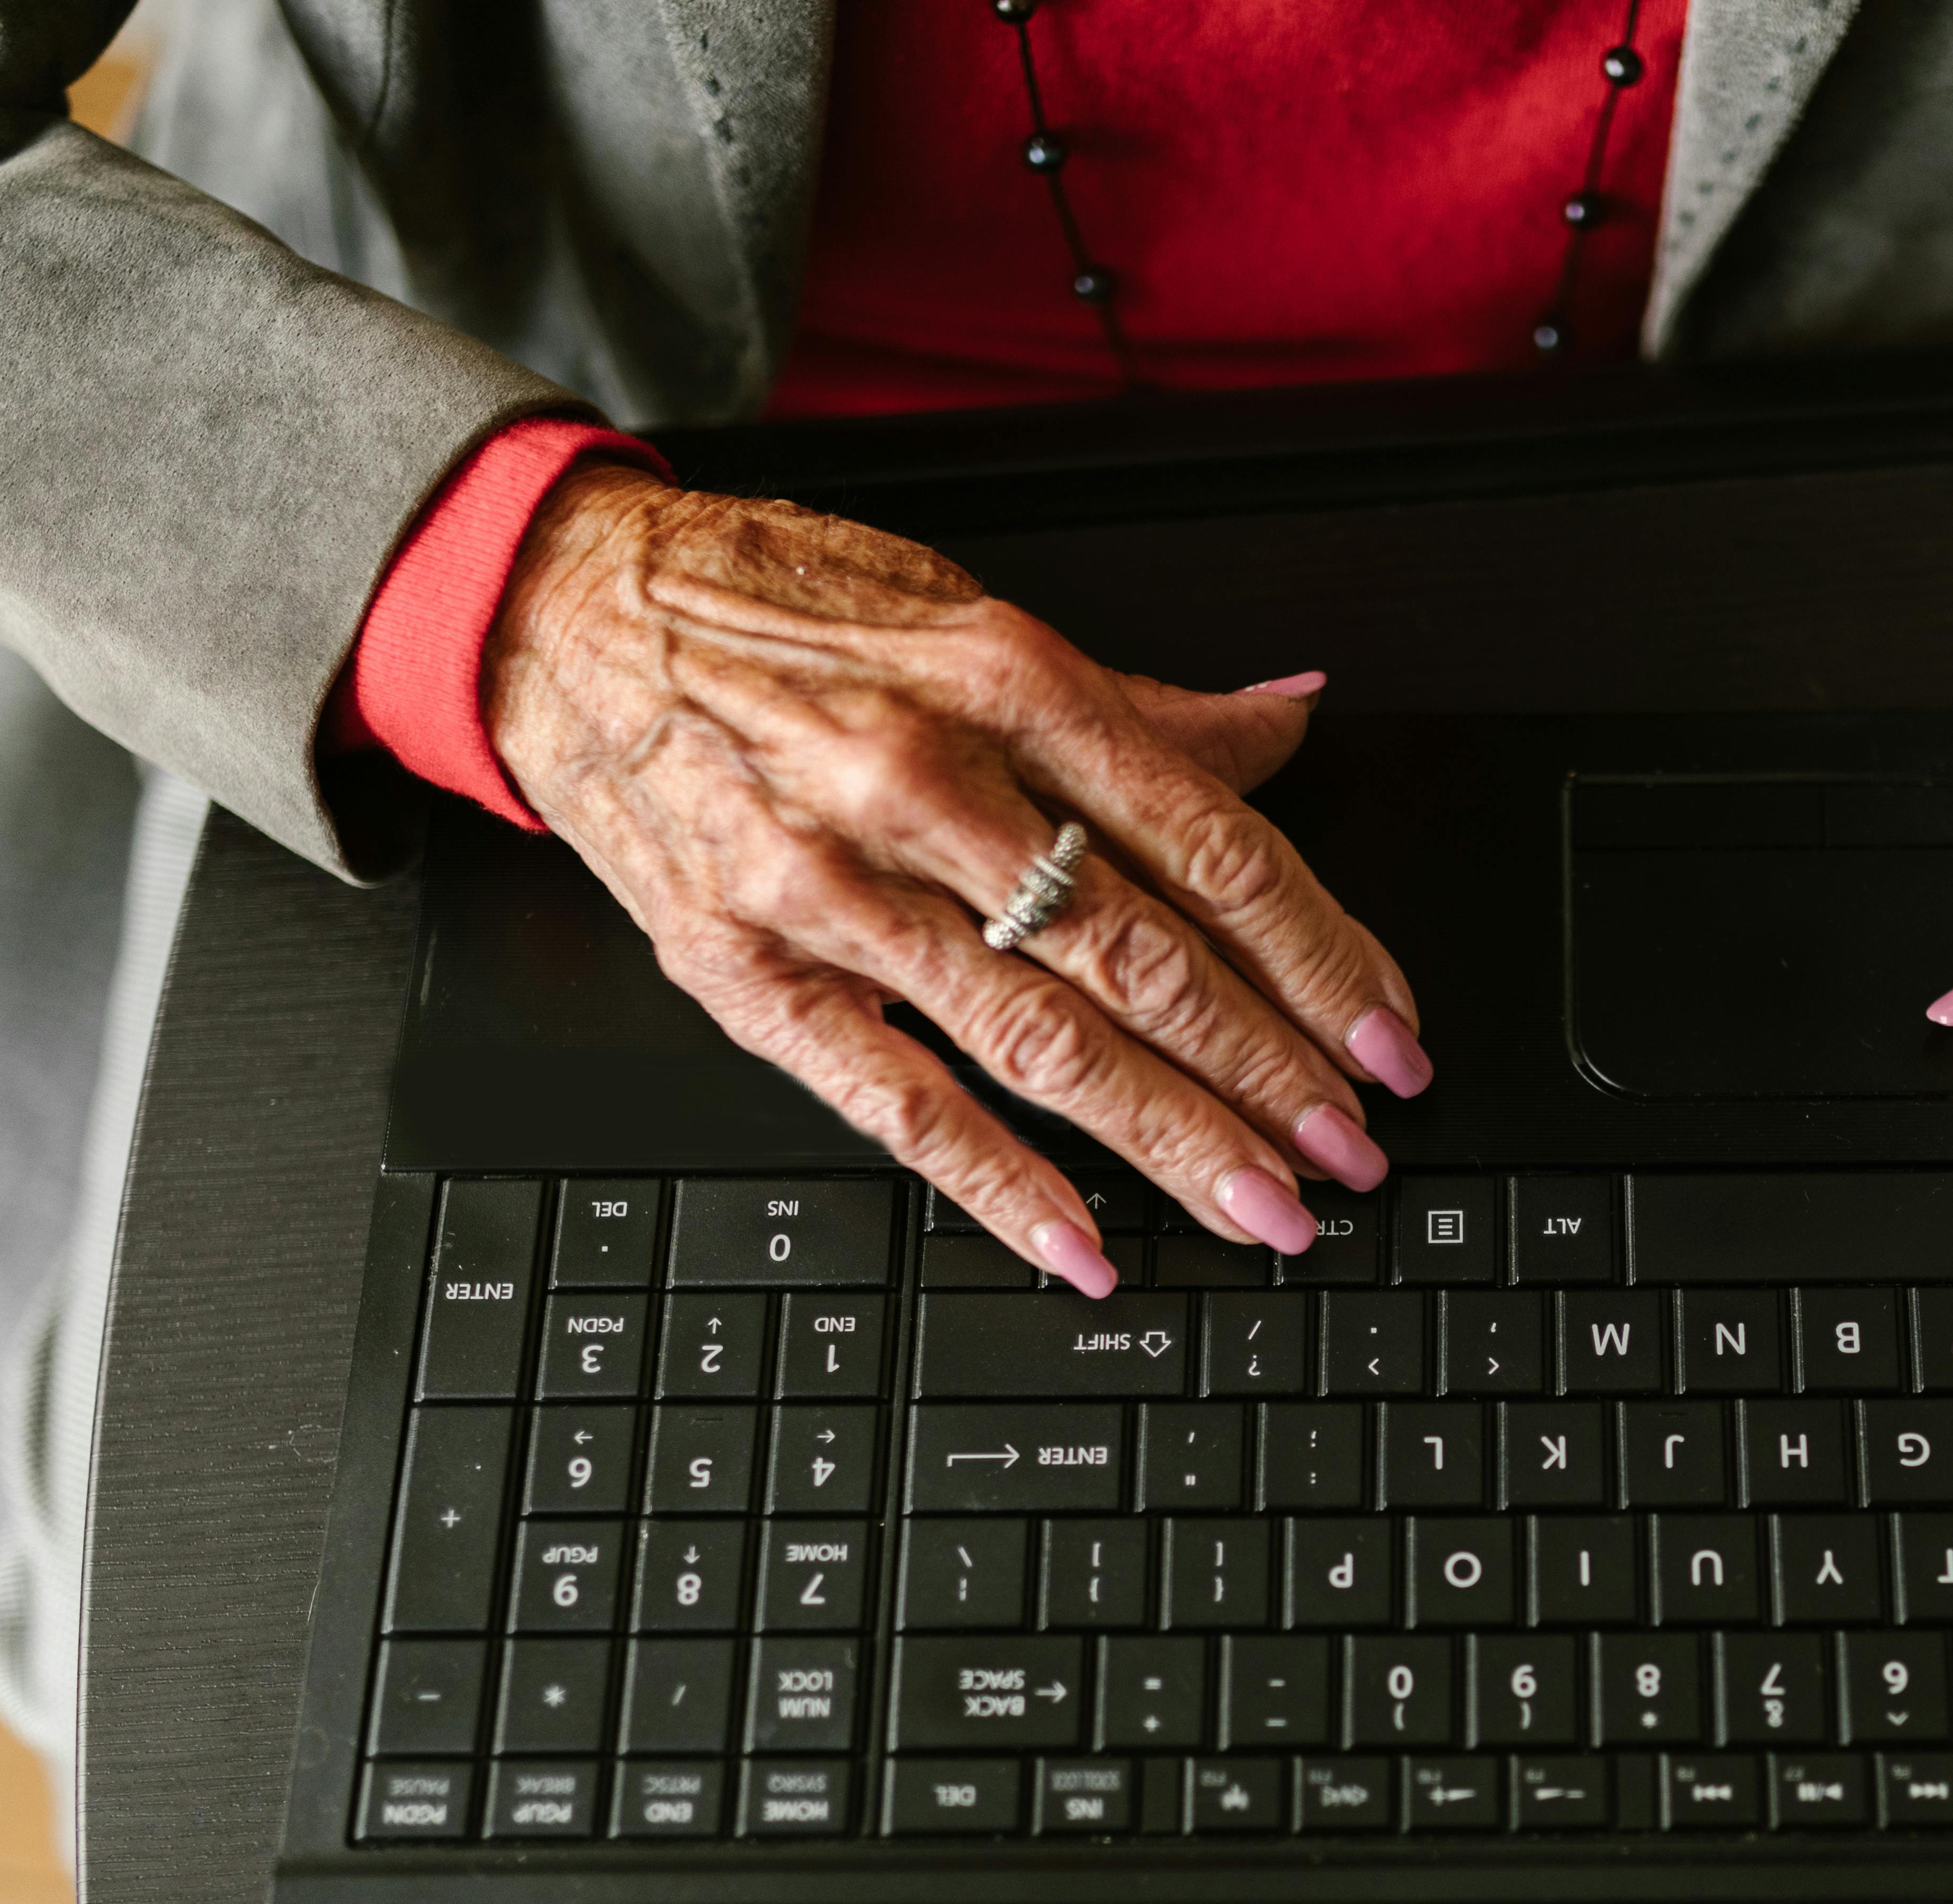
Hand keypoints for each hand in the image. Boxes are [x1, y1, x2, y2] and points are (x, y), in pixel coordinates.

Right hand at [483, 465, 1432, 1294]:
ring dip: (1173, 1140)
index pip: (1211, 844)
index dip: (1320, 955)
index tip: (1390, 1036)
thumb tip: (1293, 719)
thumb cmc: (777, 607)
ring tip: (1267, 1210)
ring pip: (1044, 1039)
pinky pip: (895, 1098)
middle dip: (1270, 1070)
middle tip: (1356, 1153)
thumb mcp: (970, 614)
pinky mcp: (746, 970)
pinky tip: (1084, 1247)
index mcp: (1005, 679)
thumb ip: (1143, 704)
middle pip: (1145, 955)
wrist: (562, 608)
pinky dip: (999, 1186)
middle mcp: (926, 783)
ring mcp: (830, 889)